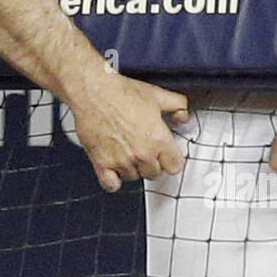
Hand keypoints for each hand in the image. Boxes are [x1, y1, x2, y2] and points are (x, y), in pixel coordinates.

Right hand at [68, 75, 189, 192]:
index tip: (167, 156)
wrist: (94, 92)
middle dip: (151, 163)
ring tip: (126, 152)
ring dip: (131, 168)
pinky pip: (111, 184)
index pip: (175, 166)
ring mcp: (122, 160)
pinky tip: (114, 170)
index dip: (171, 160)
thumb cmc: (120, 92)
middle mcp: (142, 153)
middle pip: (154, 173)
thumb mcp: (156, 95)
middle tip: (144, 150)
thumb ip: (177, 105)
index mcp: (158, 139)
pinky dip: (113, 180)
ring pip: (133, 177)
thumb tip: (182, 116)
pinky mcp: (102, 163)